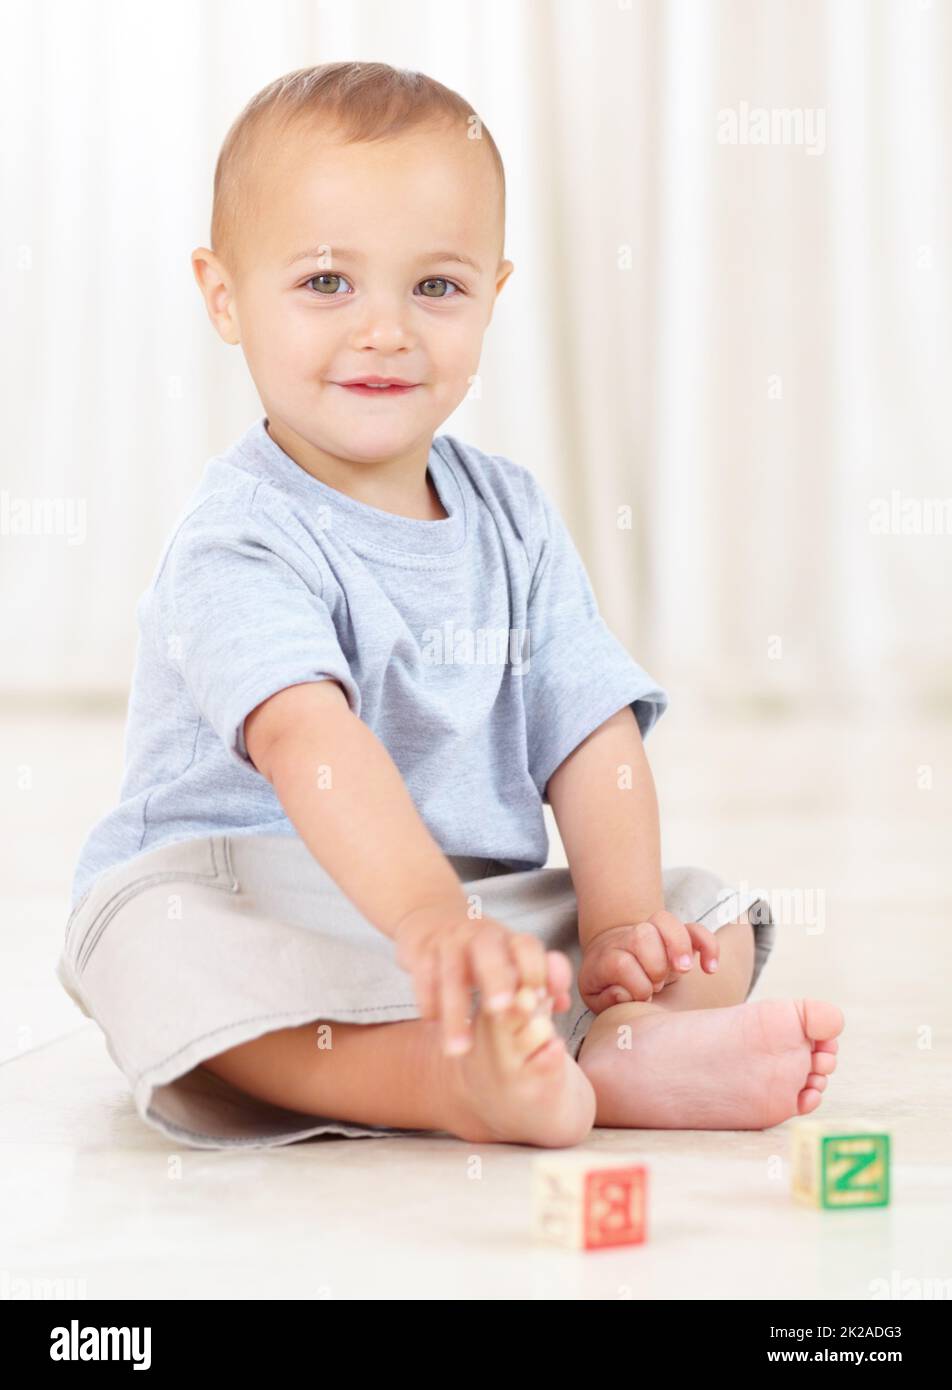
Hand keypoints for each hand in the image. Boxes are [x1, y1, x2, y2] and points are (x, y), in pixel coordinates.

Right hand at [393, 903, 572, 1055]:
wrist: (430, 913)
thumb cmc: (480, 948)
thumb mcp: (509, 955)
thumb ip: (538, 979)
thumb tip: (564, 1004)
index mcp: (506, 938)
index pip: (527, 946)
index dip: (537, 969)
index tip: (541, 1000)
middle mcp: (479, 935)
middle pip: (489, 953)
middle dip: (496, 980)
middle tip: (501, 1012)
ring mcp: (448, 941)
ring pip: (451, 974)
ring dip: (455, 1012)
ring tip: (460, 1050)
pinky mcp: (421, 950)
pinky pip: (423, 976)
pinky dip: (428, 1001)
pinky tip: (432, 1025)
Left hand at [577, 910, 719, 1014]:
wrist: (612, 956)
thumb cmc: (606, 984)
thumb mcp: (596, 997)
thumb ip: (605, 999)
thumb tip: (623, 994)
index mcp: (608, 956)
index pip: (621, 963)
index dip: (635, 985)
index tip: (640, 998)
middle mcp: (630, 939)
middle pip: (642, 935)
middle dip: (655, 965)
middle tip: (657, 985)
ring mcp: (654, 934)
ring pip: (665, 920)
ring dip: (679, 945)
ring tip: (684, 970)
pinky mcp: (677, 937)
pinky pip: (695, 929)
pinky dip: (707, 944)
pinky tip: (710, 969)